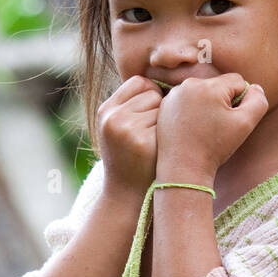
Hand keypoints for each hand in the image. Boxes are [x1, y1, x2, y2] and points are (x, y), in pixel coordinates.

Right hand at [96, 76, 161, 198]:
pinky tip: (162, 150)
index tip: (153, 113)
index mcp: (106, 111)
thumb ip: (131, 104)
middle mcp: (113, 118)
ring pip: (162, 107)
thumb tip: (163, 79)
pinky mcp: (144, 143)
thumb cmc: (129, 159)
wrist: (127, 196)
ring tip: (156, 143)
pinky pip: (170, 124)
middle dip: (158, 110)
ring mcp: (128, 130)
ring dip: (166, 122)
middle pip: (152, 93)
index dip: (151, 94)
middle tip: (153, 134)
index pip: (138, 81)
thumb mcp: (118, 129)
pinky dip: (172, 135)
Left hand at [156, 74, 268, 178]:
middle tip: (217, 127)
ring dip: (207, 106)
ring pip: (201, 93)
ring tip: (203, 129)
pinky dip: (191, 111)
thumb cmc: (214, 147)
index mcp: (209, 86)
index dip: (241, 100)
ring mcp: (174, 95)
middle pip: (217, 86)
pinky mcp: (165, 106)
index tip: (232, 120)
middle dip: (222, 102)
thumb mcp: (245, 124)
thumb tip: (255, 88)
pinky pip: (186, 101)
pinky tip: (191, 129)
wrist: (183, 168)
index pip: (237, 81)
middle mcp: (189, 84)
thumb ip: (258, 101)